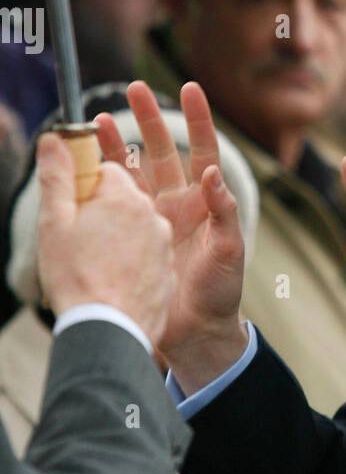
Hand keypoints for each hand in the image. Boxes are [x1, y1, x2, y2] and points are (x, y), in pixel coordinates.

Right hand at [36, 131, 174, 345]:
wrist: (110, 335)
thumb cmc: (77, 278)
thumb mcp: (56, 224)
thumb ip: (58, 178)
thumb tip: (54, 139)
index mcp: (126, 199)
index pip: (108, 172)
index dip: (85, 186)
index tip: (70, 205)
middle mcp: (152, 218)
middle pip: (123, 199)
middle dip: (100, 211)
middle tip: (77, 237)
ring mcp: (162, 247)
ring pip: (133, 229)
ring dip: (112, 238)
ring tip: (88, 264)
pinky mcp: (164, 274)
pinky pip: (142, 257)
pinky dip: (124, 263)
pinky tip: (105, 282)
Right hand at [94, 81, 247, 391]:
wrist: (197, 333)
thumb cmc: (222, 293)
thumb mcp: (230, 251)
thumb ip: (224, 212)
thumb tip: (213, 174)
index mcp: (206, 202)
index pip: (204, 151)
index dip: (198, 120)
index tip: (190, 89)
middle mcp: (179, 203)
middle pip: (163, 151)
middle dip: (148, 120)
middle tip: (133, 88)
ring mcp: (152, 218)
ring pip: (132, 171)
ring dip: (116, 145)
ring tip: (96, 120)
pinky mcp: (131, 236)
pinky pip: (114, 203)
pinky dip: (102, 181)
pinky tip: (87, 164)